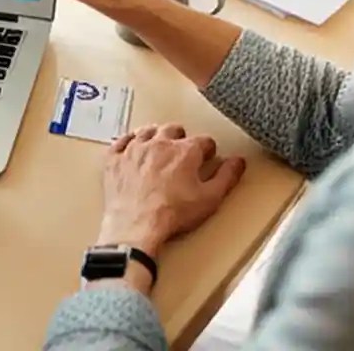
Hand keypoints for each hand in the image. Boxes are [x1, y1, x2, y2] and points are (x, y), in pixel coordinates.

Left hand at [98, 124, 245, 252]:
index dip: (207, 150)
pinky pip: (120, 141)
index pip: (203, 140)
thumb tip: (238, 162)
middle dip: (181, 138)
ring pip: (147, 131)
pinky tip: (131, 147)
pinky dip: (127, 142)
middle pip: (173, 129)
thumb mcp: (210, 198)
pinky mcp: (115, 160)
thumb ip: (227, 177)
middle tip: (182, 151)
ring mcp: (134, 150)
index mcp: (184, 151)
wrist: (136, 225)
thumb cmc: (172, 213)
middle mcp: (159, 143)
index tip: (207, 157)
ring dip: (155, 136)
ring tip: (159, 145)